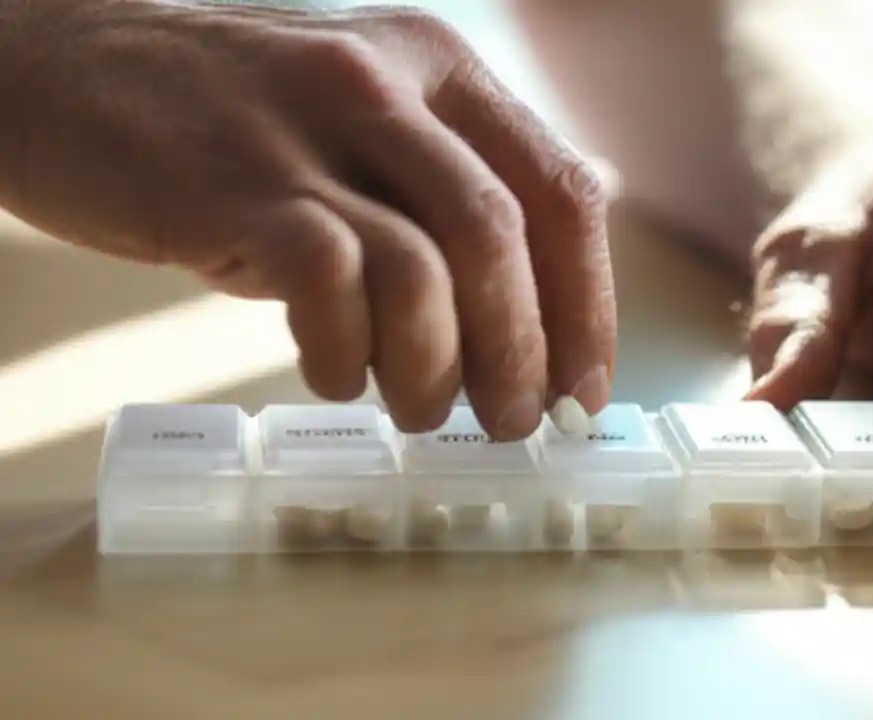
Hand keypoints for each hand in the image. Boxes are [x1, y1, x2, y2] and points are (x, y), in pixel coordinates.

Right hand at [0, 1, 614, 437]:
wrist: (59, 71)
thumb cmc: (229, 124)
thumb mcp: (359, 124)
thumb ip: (445, 195)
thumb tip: (536, 315)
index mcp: (440, 67)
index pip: (561, 192)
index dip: (587, 305)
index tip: (583, 389)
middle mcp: (386, 82)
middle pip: (504, 235)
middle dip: (525, 352)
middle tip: (513, 422)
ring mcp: (304, 128)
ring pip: (424, 270)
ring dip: (438, 369)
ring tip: (418, 410)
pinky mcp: (232, 184)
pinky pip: (330, 288)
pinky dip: (344, 355)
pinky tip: (331, 376)